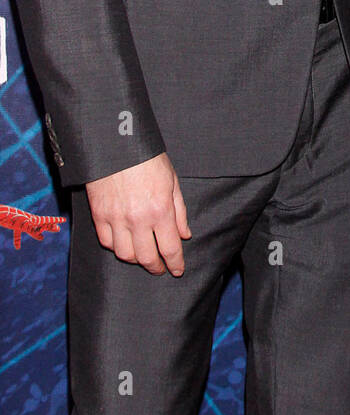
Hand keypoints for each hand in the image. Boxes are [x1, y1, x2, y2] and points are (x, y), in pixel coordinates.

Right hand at [85, 153, 190, 276]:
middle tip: (160, 268)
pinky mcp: (99, 215)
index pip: (170, 248)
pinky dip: (116, 247)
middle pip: (147, 258)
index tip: (177, 270)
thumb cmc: (147, 159)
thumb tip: (185, 234)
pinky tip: (124, 244)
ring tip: (142, 256)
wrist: (117, 144)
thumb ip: (180, 211)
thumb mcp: (172, 181)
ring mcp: (116, 218)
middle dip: (156, 267)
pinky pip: (107, 242)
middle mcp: (138, 219)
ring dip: (136, 259)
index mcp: (160, 210)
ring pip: (125, 255)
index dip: (175, 263)